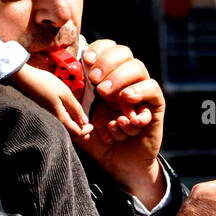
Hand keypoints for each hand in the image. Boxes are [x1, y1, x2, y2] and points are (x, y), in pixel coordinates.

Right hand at [7, 62, 92, 139]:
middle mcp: (53, 123)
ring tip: (80, 126)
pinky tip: (68, 120)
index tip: (92, 126)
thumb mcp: (65, 93)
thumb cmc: (45, 83)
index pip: (76, 132)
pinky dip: (65, 126)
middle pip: (69, 135)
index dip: (86, 131)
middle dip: (80, 134)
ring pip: (63, 132)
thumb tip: (85, 121)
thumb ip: (76, 108)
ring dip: (73, 131)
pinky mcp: (43, 116)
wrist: (24, 79)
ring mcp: (47, 120)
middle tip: (88, 130)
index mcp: (59, 118)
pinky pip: (57, 126)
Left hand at [73, 40, 164, 206]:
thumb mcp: (79, 119)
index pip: (107, 49)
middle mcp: (126, 80)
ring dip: (121, 78)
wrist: (120, 166)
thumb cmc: (98, 141)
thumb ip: (73, 101)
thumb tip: (61, 77)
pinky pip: (152, 90)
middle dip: (108, 62)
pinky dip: (140, 95)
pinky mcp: (155, 105)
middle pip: (124, 53)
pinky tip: (127, 108)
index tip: (86, 60)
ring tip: (108, 94)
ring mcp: (141, 91)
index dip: (98, 50)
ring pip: (138, 68)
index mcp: (107, 77)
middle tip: (95, 79)